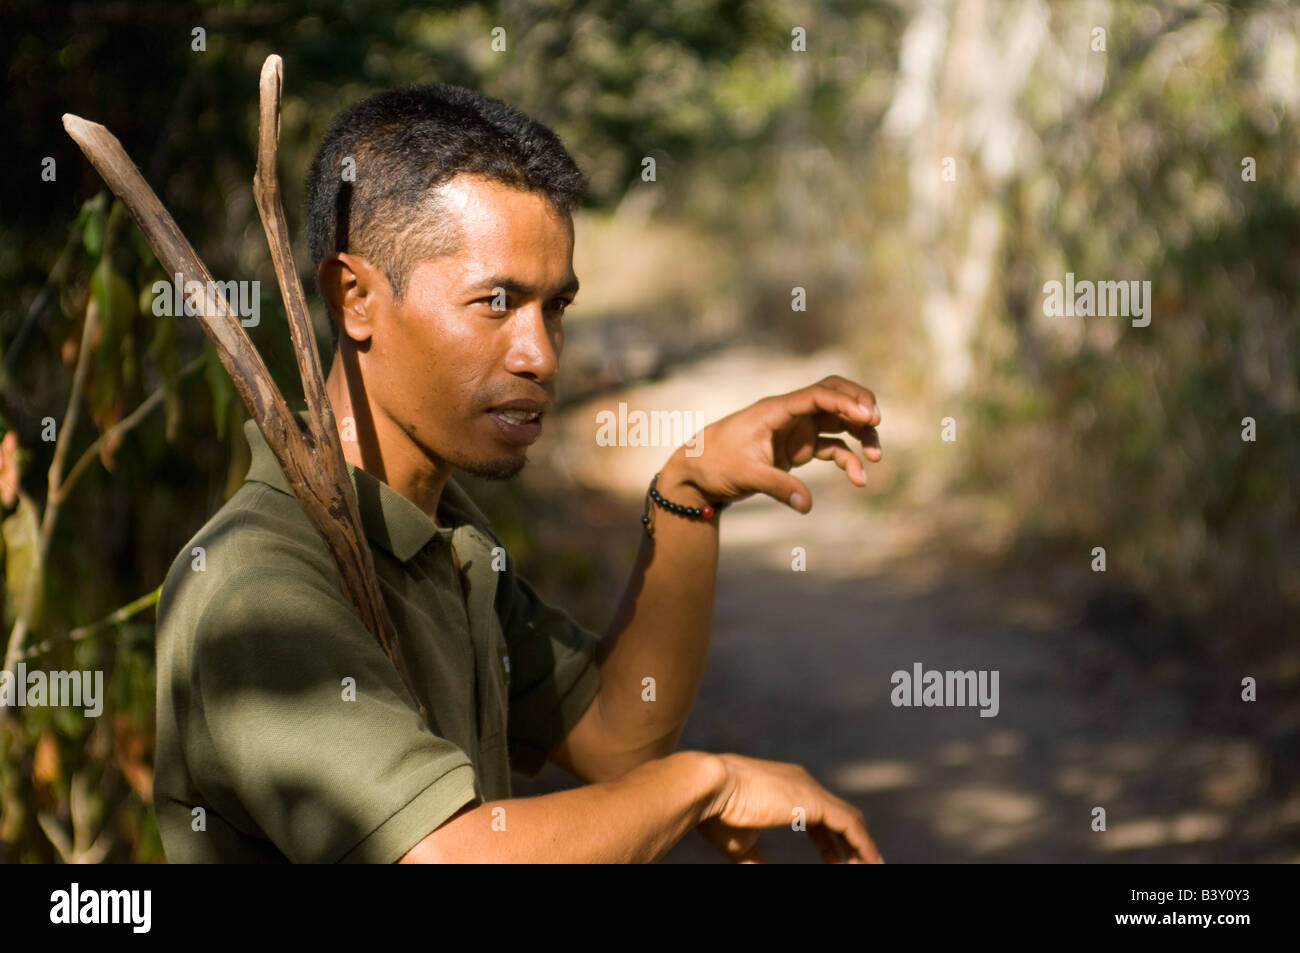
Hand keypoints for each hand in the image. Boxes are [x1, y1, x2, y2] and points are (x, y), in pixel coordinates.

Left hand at [668, 375, 881, 513]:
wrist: (698, 473)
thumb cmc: (715, 464)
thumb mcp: (745, 475)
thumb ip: (777, 487)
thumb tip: (806, 505)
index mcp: (775, 410)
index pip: (816, 395)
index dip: (844, 402)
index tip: (867, 416)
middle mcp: (789, 414)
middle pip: (833, 395)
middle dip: (859, 404)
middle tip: (877, 421)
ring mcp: (796, 430)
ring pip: (838, 421)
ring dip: (859, 433)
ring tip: (876, 455)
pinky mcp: (798, 448)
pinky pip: (832, 447)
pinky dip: (848, 459)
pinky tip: (859, 478)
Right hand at [700, 752, 882, 863]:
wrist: (710, 787)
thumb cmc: (717, 813)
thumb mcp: (741, 843)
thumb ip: (757, 859)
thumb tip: (761, 873)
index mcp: (785, 788)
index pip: (819, 815)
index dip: (830, 841)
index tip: (838, 862)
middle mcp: (802, 783)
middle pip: (839, 816)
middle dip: (851, 844)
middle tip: (859, 868)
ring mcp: (810, 790)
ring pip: (849, 820)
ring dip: (861, 847)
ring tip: (870, 870)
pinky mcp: (815, 801)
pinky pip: (850, 826)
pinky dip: (863, 845)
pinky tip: (869, 864)